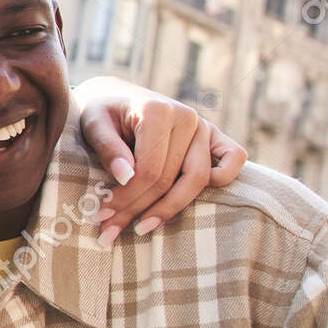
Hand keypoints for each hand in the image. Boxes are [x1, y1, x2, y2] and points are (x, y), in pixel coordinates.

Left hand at [77, 81, 246, 243]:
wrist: (117, 96)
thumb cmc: (103, 113)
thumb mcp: (93, 125)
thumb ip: (108, 148)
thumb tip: (126, 177)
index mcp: (157, 111)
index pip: (149, 169)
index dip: (127, 198)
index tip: (102, 216)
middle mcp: (186, 117)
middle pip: (170, 179)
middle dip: (139, 209)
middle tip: (110, 231)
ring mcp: (204, 126)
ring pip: (197, 179)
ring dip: (170, 208)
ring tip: (141, 228)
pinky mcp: (216, 135)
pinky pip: (234, 159)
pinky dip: (222, 178)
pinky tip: (189, 196)